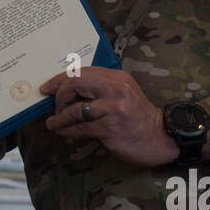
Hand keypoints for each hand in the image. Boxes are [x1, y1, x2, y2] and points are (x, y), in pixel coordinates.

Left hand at [39, 66, 174, 167]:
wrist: (162, 137)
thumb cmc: (139, 117)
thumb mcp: (123, 94)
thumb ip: (100, 89)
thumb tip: (68, 91)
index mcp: (117, 78)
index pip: (81, 72)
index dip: (60, 79)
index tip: (47, 87)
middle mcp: (115, 89)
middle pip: (75, 83)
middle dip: (58, 94)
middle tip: (52, 104)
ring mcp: (113, 109)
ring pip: (75, 109)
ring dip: (59, 117)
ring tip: (53, 122)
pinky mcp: (109, 128)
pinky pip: (80, 128)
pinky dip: (67, 129)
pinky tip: (62, 131)